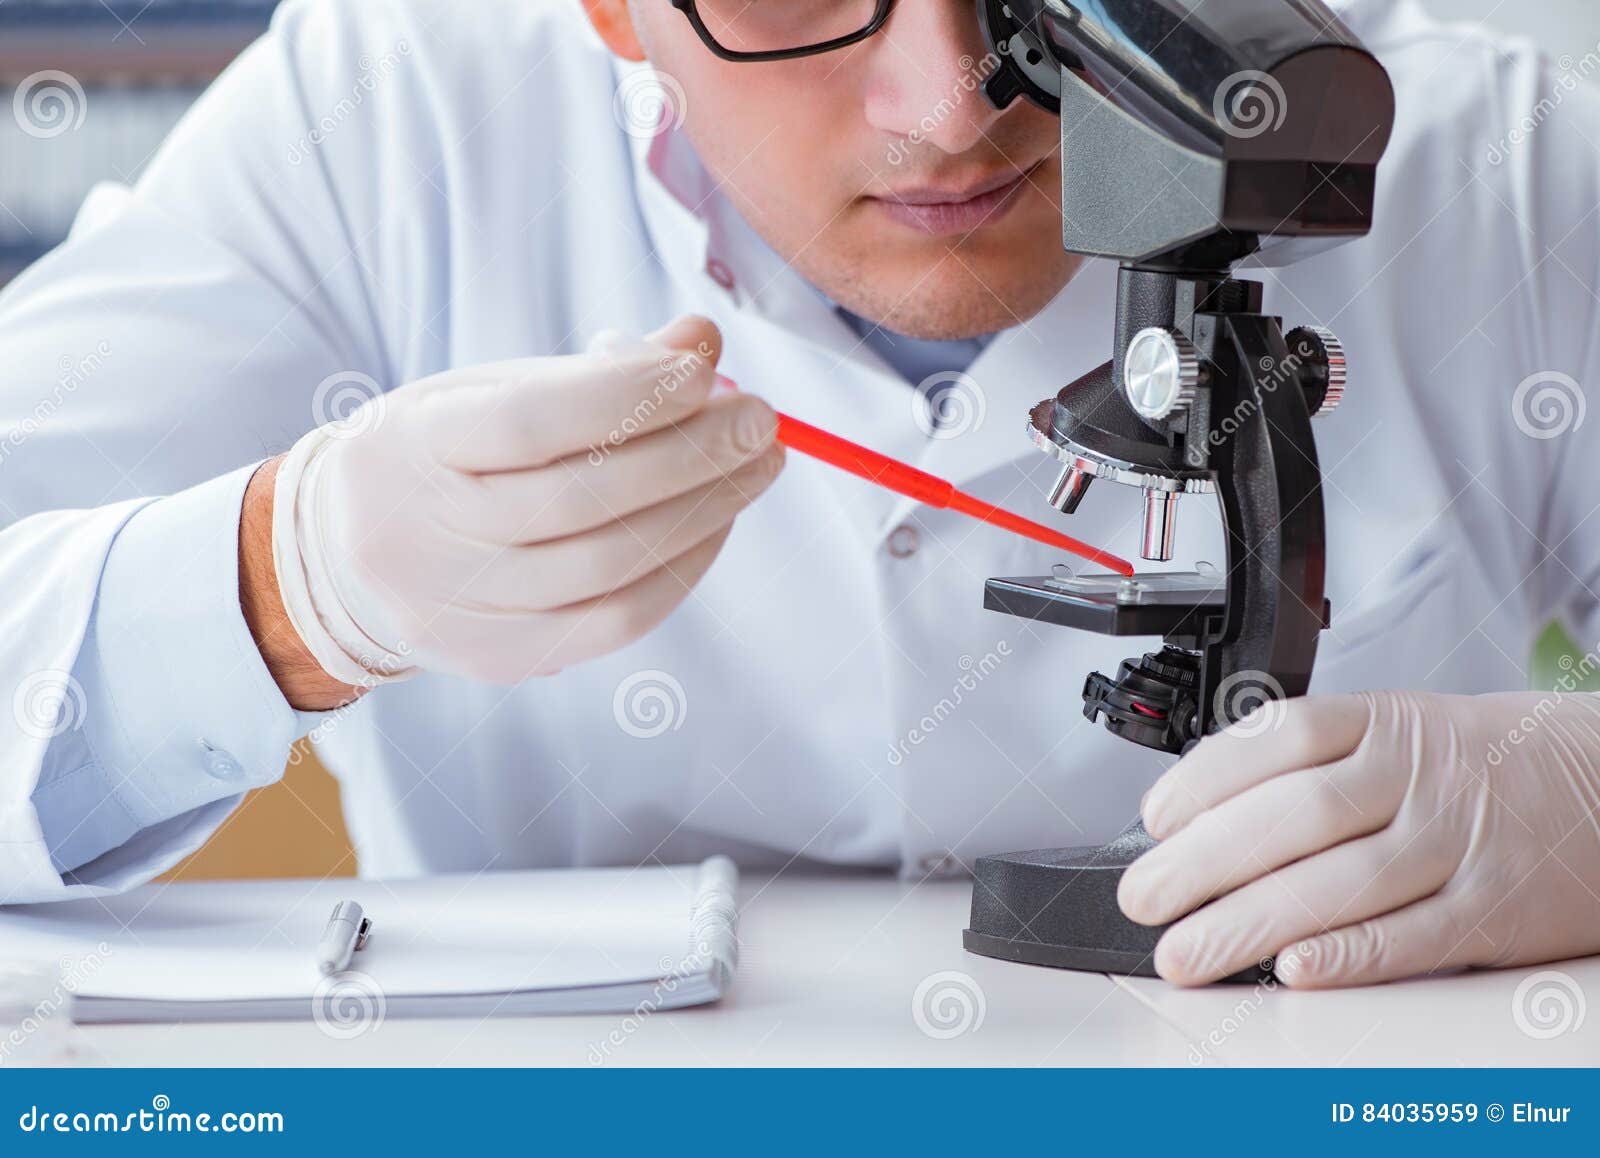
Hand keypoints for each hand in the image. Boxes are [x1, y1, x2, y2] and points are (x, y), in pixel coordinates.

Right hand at [261, 315, 782, 699]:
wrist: (351, 554)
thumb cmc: (443, 456)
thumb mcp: (490, 392)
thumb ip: (594, 373)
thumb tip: (702, 341)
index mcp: (412, 448)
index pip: (528, 422)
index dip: (626, 395)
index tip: (703, 369)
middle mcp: (425, 538)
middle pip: (580, 501)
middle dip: (690, 455)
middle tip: (760, 421)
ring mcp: (461, 611)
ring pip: (609, 567)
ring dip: (703, 513)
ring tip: (754, 467)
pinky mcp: (501, 660)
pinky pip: (617, 622)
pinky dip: (681, 571)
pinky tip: (715, 526)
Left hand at [1120, 690, 1599, 987]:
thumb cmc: (1482, 764)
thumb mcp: (1401, 728)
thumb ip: (1317, 762)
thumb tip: (1206, 813)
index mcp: (1385, 724)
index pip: (1281, 739)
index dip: (1207, 777)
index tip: (1154, 819)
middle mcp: (1418, 777)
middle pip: (1295, 816)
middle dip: (1204, 863)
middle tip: (1143, 899)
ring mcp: (1458, 842)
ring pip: (1341, 882)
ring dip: (1250, 922)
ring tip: (1185, 953)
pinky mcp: (1497, 909)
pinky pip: (1414, 935)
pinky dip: (1351, 954)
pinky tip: (1292, 968)